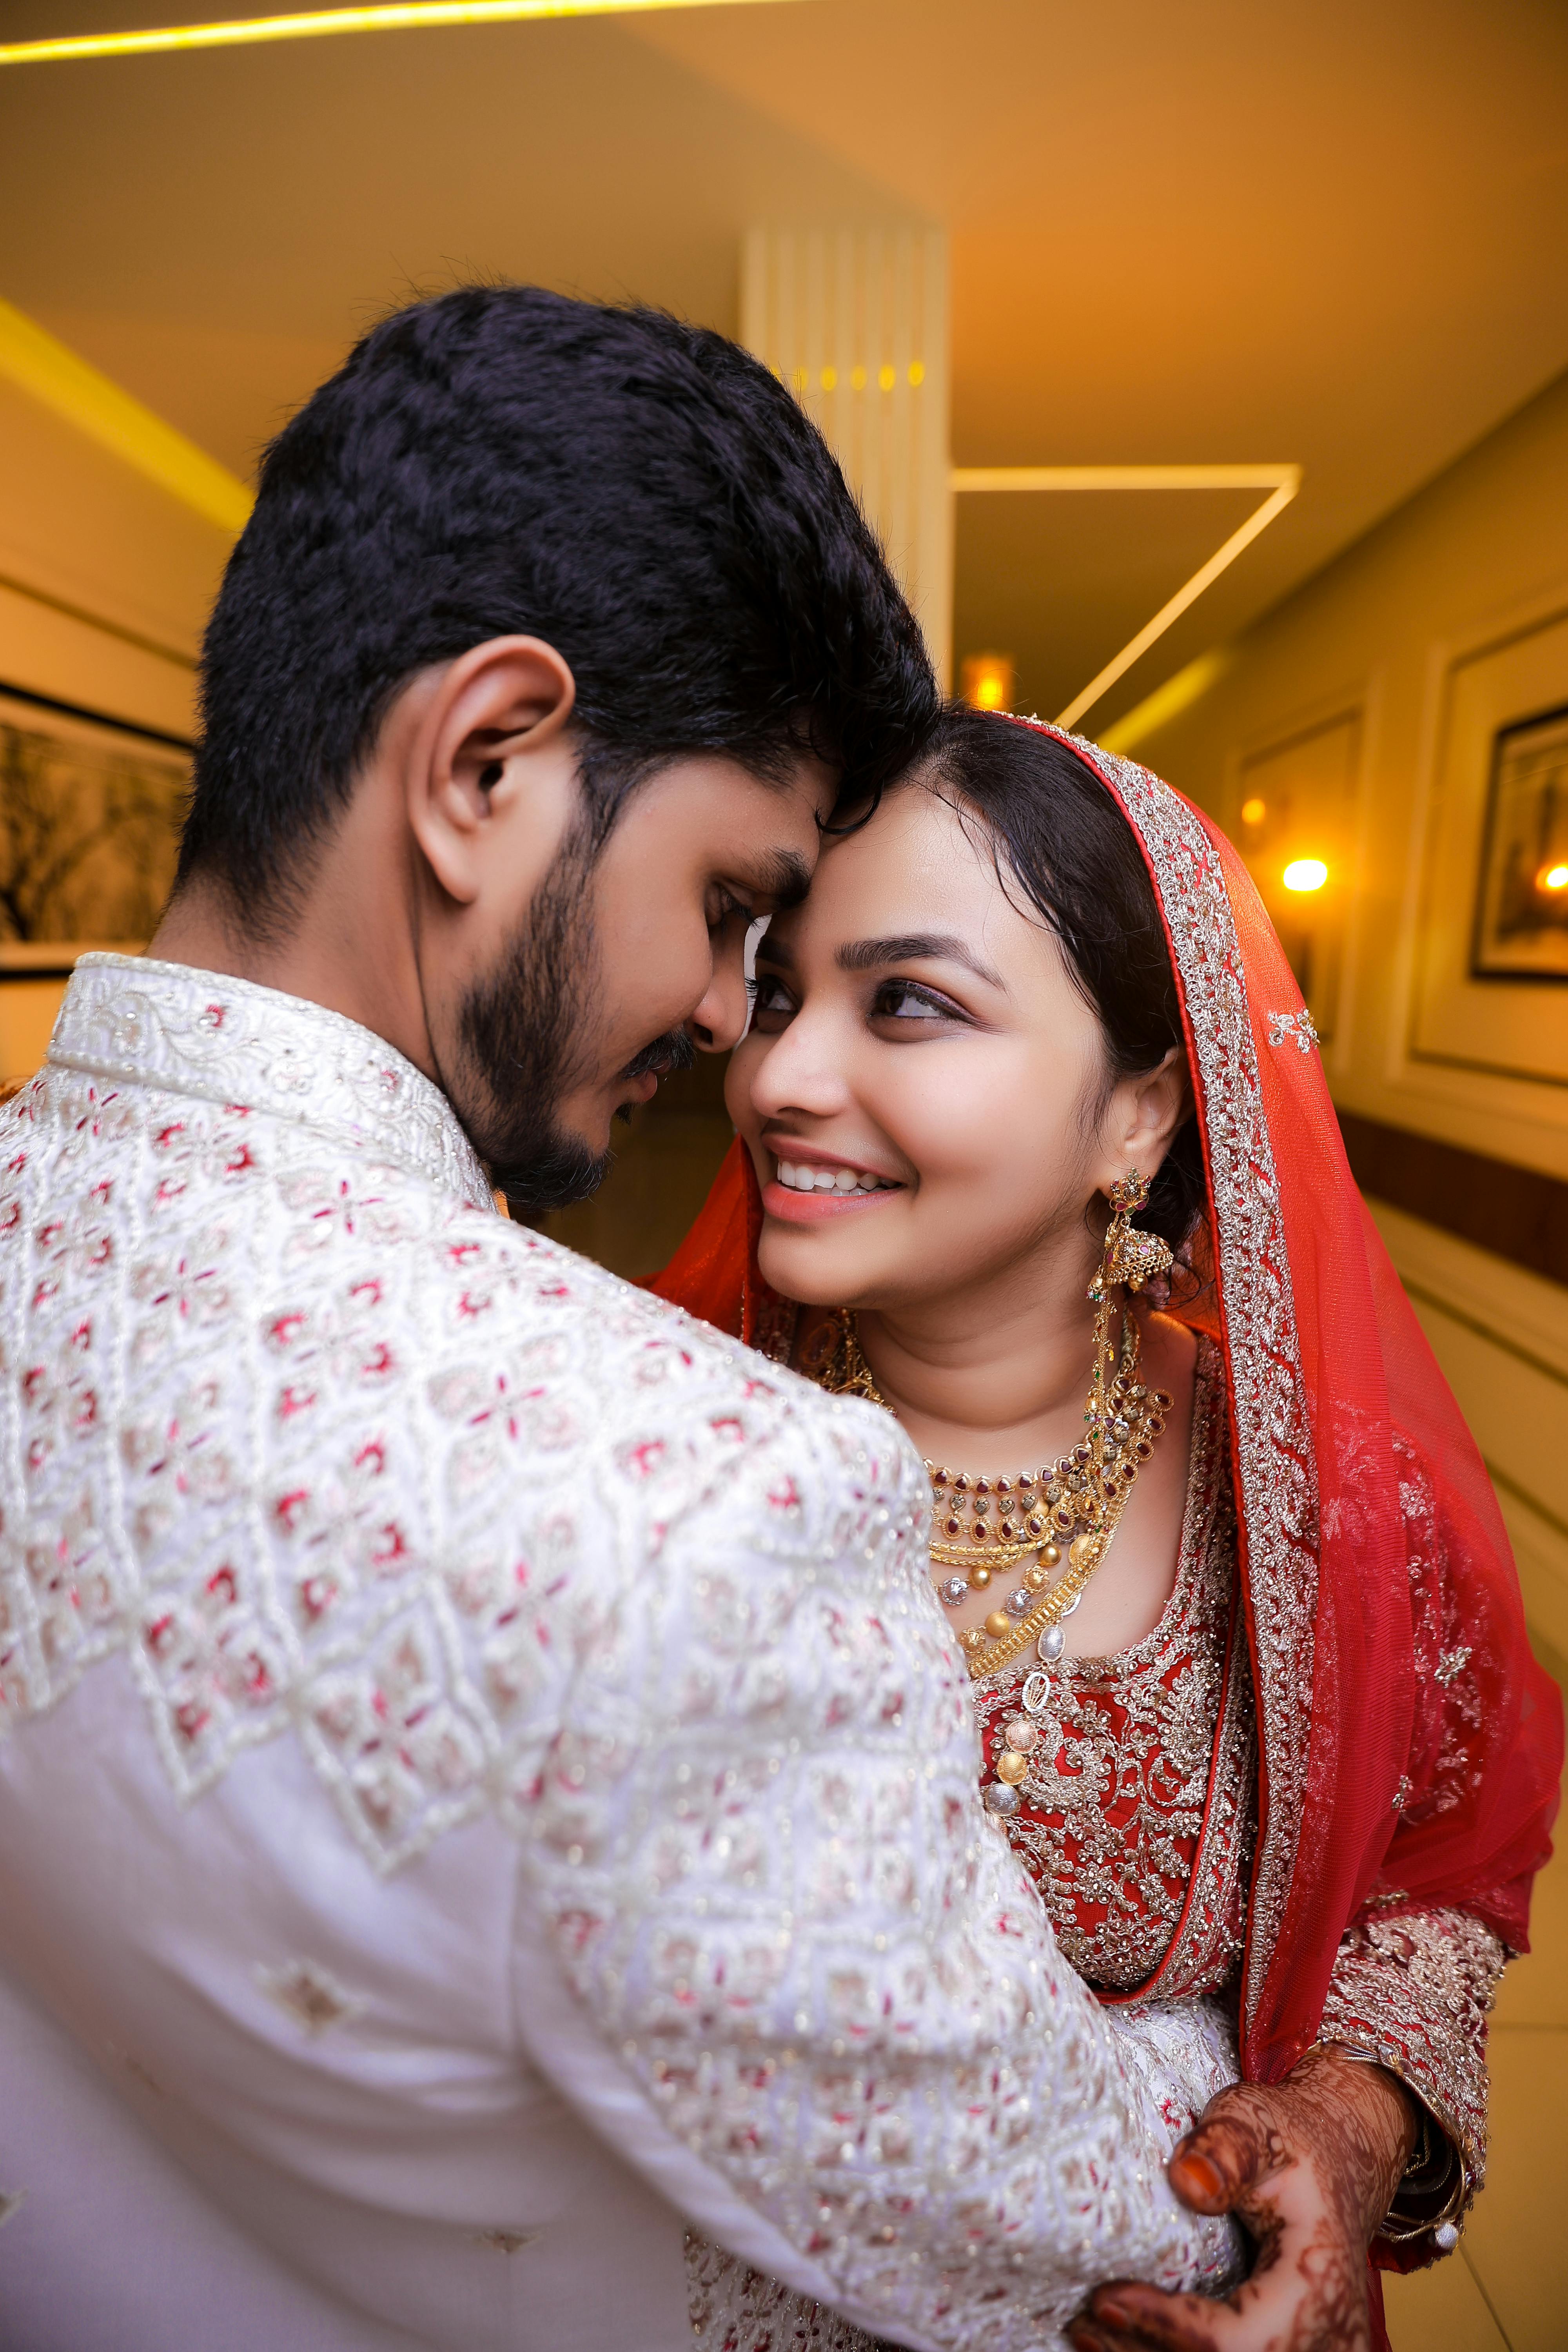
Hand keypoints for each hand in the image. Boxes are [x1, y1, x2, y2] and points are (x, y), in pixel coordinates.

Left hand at [1067, 2045, 1416, 2351]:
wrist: (1338, 2161)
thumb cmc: (1290, 2141)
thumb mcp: (1258, 2123)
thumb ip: (1227, 2147)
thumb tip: (1189, 2183)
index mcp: (1318, 2280)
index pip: (1239, 2337)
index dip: (1168, 2325)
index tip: (1105, 2296)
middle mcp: (1327, 2334)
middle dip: (1149, 2351)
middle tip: (1082, 2323)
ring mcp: (1315, 2349)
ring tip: (1089, 2332)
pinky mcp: (1293, 2350)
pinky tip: (1126, 2339)